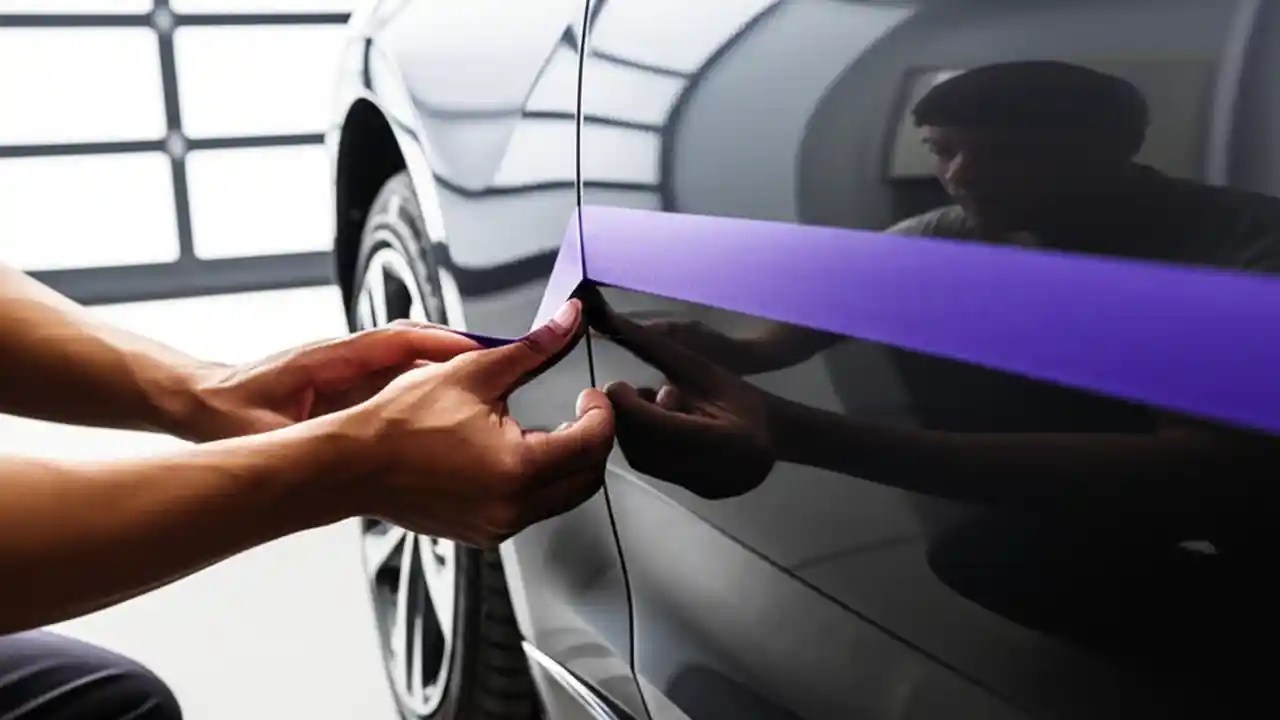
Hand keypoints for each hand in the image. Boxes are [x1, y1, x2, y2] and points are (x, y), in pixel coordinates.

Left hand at [184, 319, 482, 440]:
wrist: (204, 405)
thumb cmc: (228, 415)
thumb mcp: (264, 432)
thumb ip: (301, 437)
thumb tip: (337, 445)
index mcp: (329, 361)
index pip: (397, 341)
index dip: (442, 345)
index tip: (478, 352)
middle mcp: (348, 358)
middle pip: (419, 344)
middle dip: (463, 351)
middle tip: (506, 361)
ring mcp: (354, 369)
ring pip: (416, 358)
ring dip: (454, 365)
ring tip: (494, 380)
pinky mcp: (354, 384)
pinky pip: (405, 376)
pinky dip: (436, 382)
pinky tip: (459, 404)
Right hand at [333, 300, 615, 546]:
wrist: (352, 464)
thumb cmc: (401, 421)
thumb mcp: (473, 372)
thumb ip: (532, 349)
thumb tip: (568, 321)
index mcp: (519, 468)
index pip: (593, 442)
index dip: (601, 413)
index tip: (590, 394)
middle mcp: (513, 508)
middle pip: (587, 477)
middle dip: (591, 441)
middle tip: (579, 410)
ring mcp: (497, 526)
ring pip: (562, 497)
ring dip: (566, 463)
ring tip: (546, 428)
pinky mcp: (482, 533)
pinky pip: (530, 510)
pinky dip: (537, 482)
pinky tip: (515, 453)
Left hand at [595, 308, 775, 498]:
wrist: (773, 430)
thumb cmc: (738, 391)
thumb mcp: (697, 366)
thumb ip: (651, 347)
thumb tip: (606, 318)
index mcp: (726, 439)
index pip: (657, 427)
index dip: (626, 406)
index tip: (616, 384)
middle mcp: (718, 471)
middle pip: (645, 448)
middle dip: (626, 417)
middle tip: (628, 392)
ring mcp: (708, 487)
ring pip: (645, 461)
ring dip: (632, 429)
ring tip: (650, 405)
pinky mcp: (699, 493)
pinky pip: (654, 468)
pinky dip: (644, 442)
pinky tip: (658, 424)